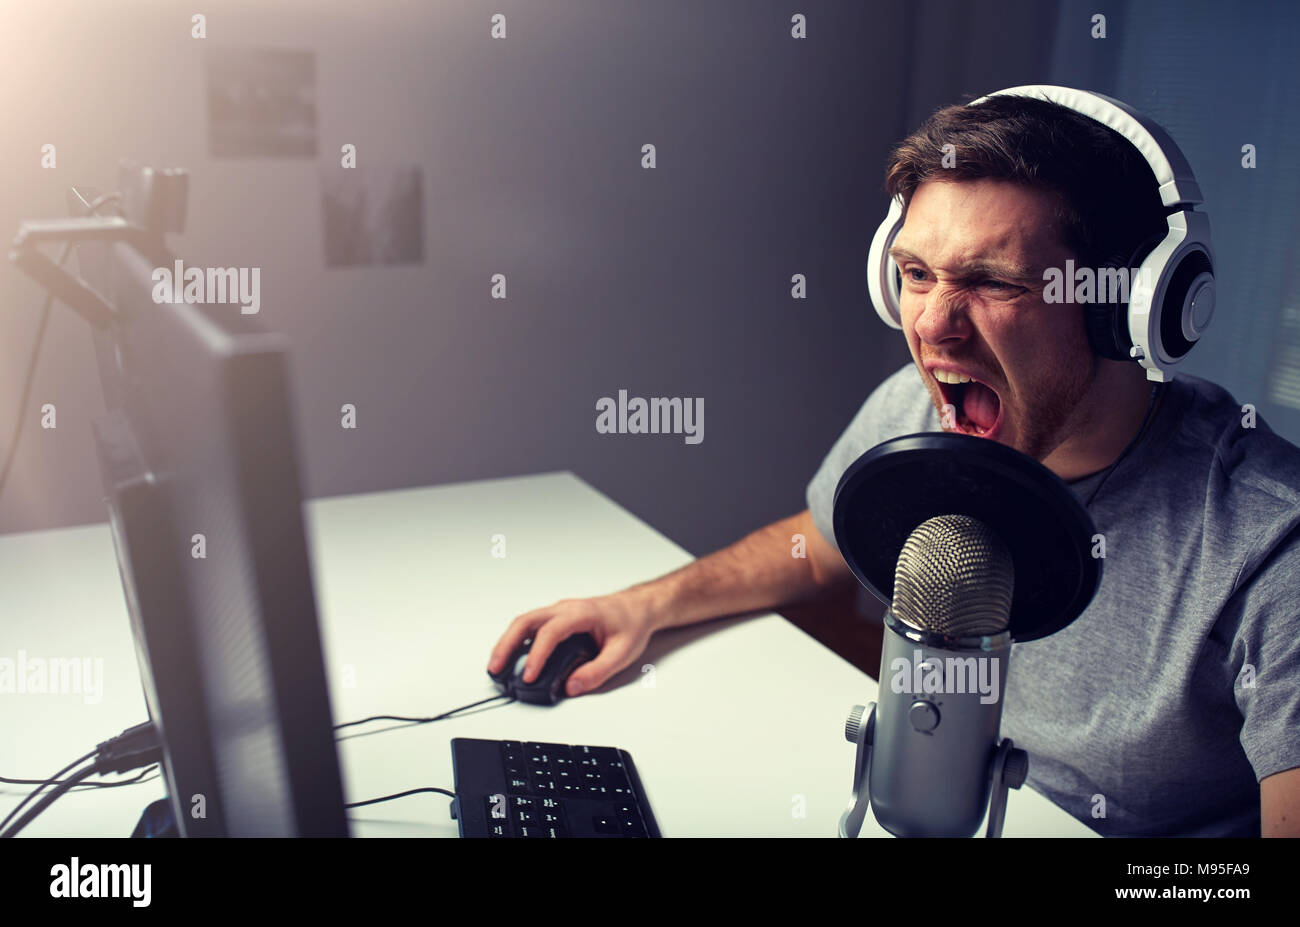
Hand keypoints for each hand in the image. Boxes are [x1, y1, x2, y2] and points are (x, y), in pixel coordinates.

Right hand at [487, 591, 656, 696]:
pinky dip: (516, 640)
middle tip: (496, 669)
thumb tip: (572, 687)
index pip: (551, 632)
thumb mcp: (622, 652)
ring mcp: (559, 612)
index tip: (529, 676)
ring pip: (524, 622)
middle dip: (507, 645)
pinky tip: (512, 657)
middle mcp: (565, 609)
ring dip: (507, 642)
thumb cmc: (631, 624)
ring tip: (496, 666)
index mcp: (582, 614)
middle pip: (526, 621)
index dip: (537, 655)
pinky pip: (530, 626)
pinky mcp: (556, 619)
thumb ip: (597, 672)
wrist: (636, 608)